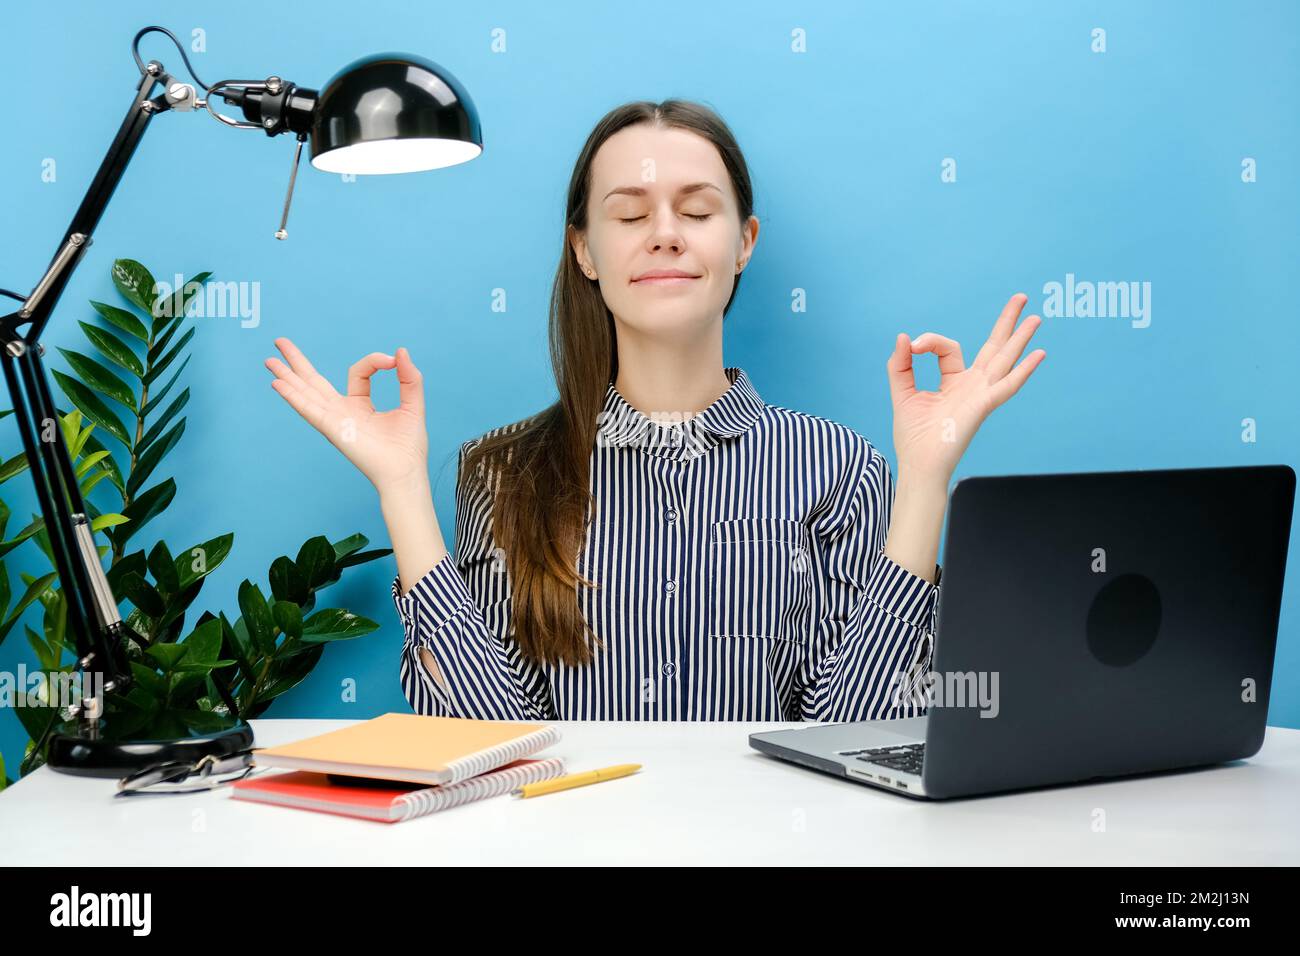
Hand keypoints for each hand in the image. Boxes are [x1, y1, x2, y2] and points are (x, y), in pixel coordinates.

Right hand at [264, 337, 427, 494]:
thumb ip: (409, 378)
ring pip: (305, 392)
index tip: (393, 361)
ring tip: (269, 361)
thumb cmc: (408, 446)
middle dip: (296, 362)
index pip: (357, 372)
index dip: (374, 361)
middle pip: (314, 381)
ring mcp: (334, 420)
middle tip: (279, 342)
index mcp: (360, 405)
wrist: (404, 472)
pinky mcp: (332, 429)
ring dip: (287, 376)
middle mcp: (342, 412)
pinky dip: (292, 396)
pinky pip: (308, 408)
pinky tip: (277, 384)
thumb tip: (400, 352)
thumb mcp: (412, 404)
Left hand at [886, 292, 1044, 484]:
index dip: (930, 341)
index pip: (949, 348)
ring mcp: (980, 396)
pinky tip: (1039, 354)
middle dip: (1006, 323)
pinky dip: (1023, 370)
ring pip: (1004, 361)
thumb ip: (901, 365)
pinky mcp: (982, 407)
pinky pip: (1006, 386)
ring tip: (1036, 317)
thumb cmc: (914, 436)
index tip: (912, 347)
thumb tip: (904, 337)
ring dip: (1020, 339)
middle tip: (1020, 297)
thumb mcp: (902, 393)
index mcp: (954, 382)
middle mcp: (972, 386)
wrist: (918, 465)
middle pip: (993, 348)